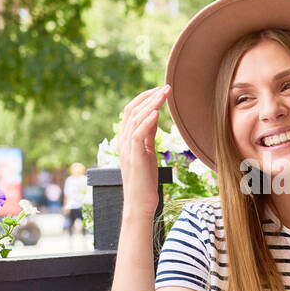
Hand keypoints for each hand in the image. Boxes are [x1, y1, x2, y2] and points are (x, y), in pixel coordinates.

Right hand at [117, 85, 169, 219]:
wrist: (139, 203)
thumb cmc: (145, 180)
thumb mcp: (147, 152)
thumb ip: (148, 134)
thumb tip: (154, 115)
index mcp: (125, 139)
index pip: (132, 111)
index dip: (145, 98)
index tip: (161, 90)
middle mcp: (123, 141)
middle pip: (132, 110)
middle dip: (149, 96)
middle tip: (166, 87)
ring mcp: (126, 148)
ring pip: (136, 118)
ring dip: (152, 104)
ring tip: (165, 93)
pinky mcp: (134, 156)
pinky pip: (138, 133)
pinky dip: (147, 121)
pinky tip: (157, 112)